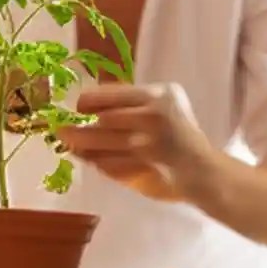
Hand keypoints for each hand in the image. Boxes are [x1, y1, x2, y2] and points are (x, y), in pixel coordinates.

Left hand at [56, 83, 214, 198]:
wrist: (205, 171)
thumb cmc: (181, 132)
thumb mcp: (166, 103)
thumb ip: (134, 101)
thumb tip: (90, 104)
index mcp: (157, 97)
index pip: (109, 96)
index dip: (87, 102)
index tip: (78, 107)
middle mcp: (152, 119)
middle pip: (103, 121)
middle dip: (78, 128)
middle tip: (61, 130)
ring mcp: (147, 148)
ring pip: (101, 146)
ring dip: (81, 147)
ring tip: (71, 146)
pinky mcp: (141, 171)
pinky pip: (108, 166)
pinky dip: (96, 163)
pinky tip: (91, 160)